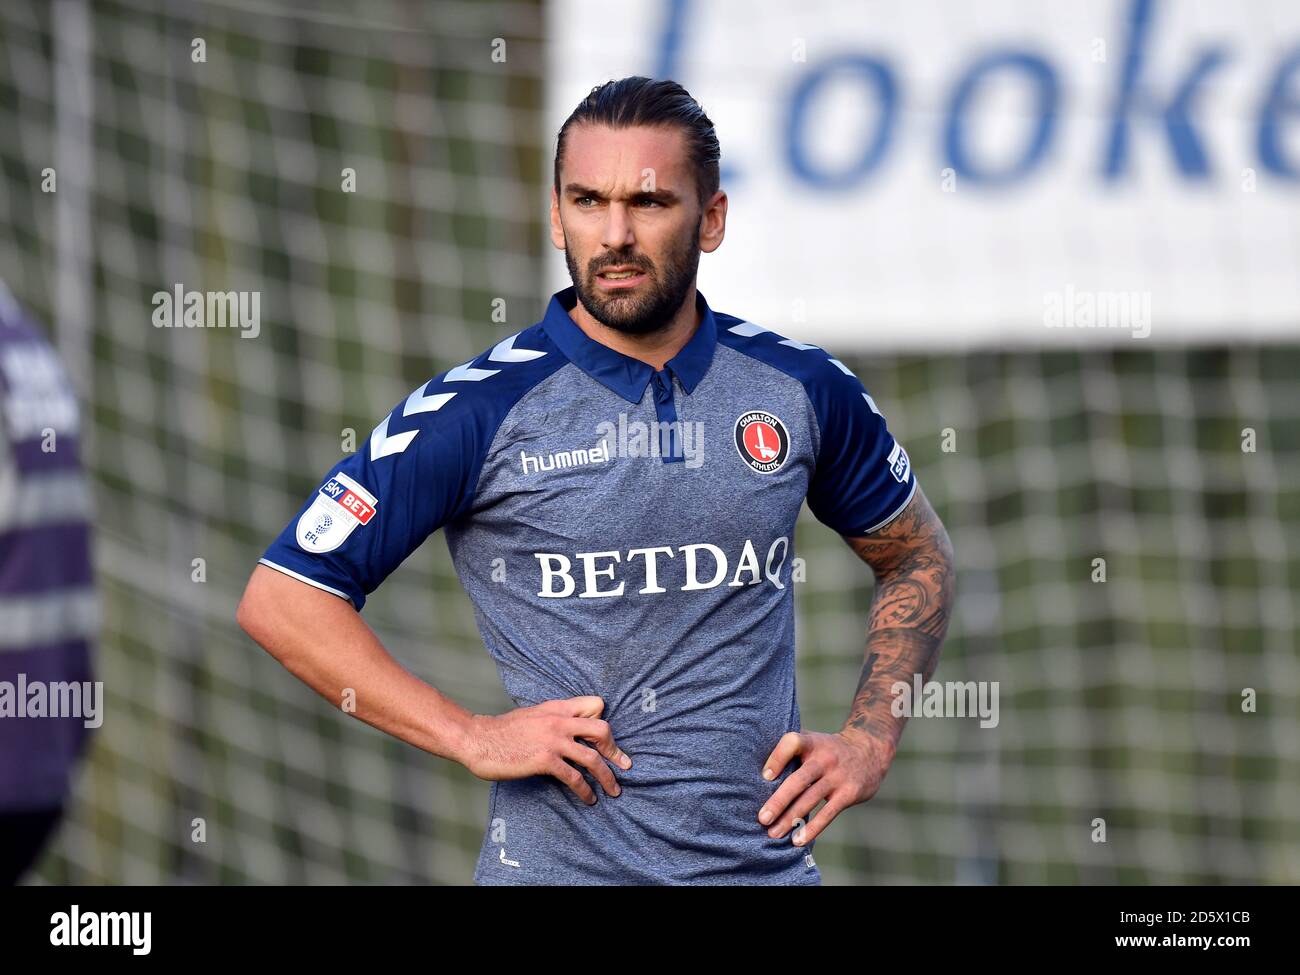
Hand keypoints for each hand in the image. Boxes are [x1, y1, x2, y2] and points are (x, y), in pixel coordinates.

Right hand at [463, 695, 631, 804]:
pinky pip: (574, 777)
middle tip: (623, 765)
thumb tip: (570, 729)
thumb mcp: (533, 714)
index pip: (596, 705)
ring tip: (614, 791)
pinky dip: (585, 790)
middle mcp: (559, 721)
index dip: (603, 720)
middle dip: (615, 751)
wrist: (478, 739)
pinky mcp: (545, 760)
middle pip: (602, 730)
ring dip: (607, 777)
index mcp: (557, 708)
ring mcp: (553, 740)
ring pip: (592, 758)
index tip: (603, 740)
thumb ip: (554, 718)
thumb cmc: (503, 730)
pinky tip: (589, 798)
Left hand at [757, 729, 894, 844]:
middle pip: (798, 780)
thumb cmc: (828, 748)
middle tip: (762, 818)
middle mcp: (825, 758)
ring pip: (810, 800)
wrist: (870, 750)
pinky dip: (812, 828)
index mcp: (812, 742)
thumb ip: (789, 748)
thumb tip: (754, 764)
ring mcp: (837, 776)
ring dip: (790, 819)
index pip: (792, 743)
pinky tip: (797, 840)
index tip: (765, 776)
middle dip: (778, 801)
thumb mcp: (812, 739)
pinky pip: (827, 813)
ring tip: (773, 833)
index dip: (777, 758)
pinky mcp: (848, 793)